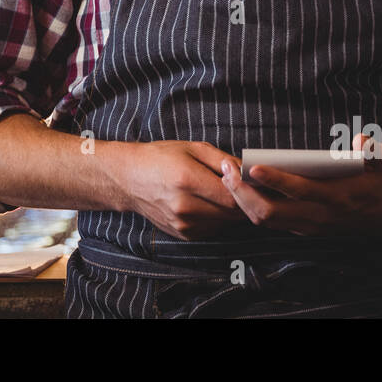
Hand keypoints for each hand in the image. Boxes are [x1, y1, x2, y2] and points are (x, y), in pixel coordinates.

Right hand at [114, 140, 247, 239]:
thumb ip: (223, 160)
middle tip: (246, 189)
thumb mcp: (193, 147)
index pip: (232, 196)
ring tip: (225, 193)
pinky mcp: (182, 233)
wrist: (129, 178)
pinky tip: (209, 203)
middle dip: (243, 201)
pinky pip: (212, 229)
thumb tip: (248, 171)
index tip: (252, 183)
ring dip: (230, 211)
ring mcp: (182, 223)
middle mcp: (184, 206)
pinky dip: (217, 218)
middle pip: (231, 213)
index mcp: (187, 179)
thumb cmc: (161, 157)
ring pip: (223, 223)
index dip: (247, 191)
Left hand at [219, 134, 381, 238]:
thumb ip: (372, 151)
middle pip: (270, 213)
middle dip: (244, 194)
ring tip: (227, 178)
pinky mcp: (304, 229)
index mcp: (337, 198)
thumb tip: (361, 140)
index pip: (299, 191)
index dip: (274, 180)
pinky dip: (251, 208)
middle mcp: (319, 217)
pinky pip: (271, 222)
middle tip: (226, 172)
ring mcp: (309, 226)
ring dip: (243, 202)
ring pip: (266, 221)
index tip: (253, 167)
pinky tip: (239, 189)